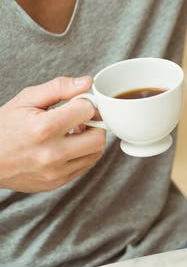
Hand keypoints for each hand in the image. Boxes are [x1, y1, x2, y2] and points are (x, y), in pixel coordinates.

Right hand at [0, 77, 105, 191]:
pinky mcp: (55, 183)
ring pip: (95, 154)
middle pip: (98, 137)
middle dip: (94, 124)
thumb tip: (87, 82)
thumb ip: (59, 87)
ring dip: (90, 140)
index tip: (77, 103)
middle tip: (80, 118)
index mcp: (43, 128)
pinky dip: (82, 154)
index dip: (85, 103)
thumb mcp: (27, 99)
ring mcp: (54, 173)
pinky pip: (84, 167)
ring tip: (72, 131)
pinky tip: (66, 145)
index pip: (87, 111)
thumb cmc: (4, 126)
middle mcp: (51, 154)